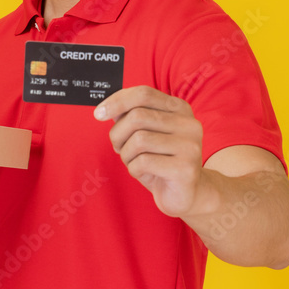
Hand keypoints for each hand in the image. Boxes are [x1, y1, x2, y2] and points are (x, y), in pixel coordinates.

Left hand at [94, 86, 203, 217]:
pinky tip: (142, 173)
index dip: (117, 101)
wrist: (187, 194)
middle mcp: (189, 124)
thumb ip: (130, 116)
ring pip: (139, 140)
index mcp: (179, 109)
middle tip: (117, 147)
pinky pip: (143, 162)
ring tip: (132, 161)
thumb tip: (106, 108)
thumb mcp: (146, 134)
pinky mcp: (185, 169)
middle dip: (118, 133)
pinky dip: (133, 169)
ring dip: (126, 154)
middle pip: (137, 116)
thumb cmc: (161, 161)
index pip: (144, 94)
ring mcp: (190, 146)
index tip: (98, 114)